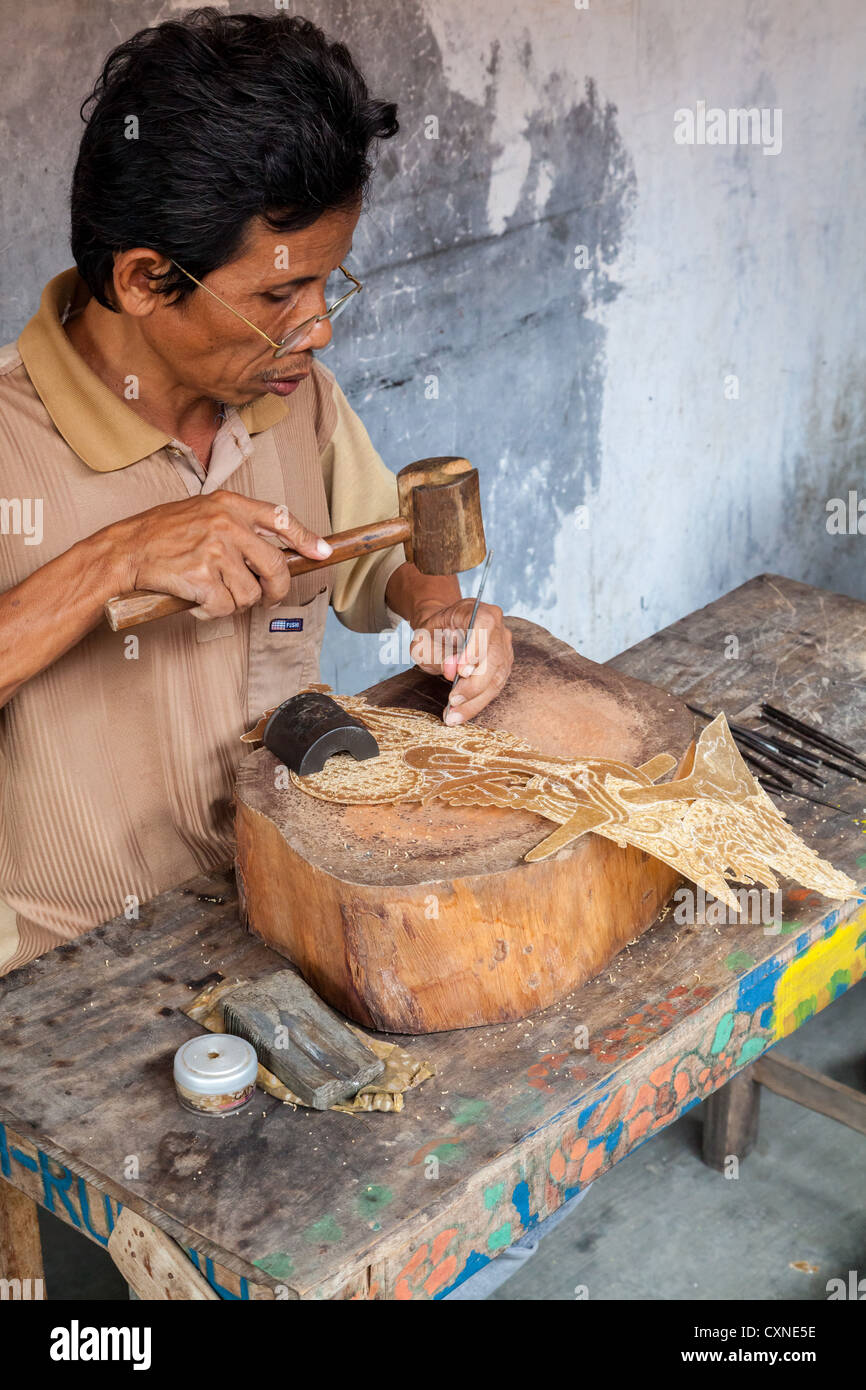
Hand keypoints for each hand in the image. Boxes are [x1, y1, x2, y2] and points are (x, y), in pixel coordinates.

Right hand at [112, 490, 332, 618]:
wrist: (126, 550)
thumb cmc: (163, 534)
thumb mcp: (203, 513)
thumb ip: (238, 526)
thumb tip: (275, 553)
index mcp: (230, 505)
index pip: (281, 519)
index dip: (306, 538)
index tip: (321, 552)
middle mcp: (226, 524)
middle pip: (275, 567)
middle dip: (276, 590)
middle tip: (267, 598)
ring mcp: (214, 550)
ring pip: (250, 594)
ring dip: (235, 603)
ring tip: (212, 593)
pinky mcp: (202, 577)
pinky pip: (225, 608)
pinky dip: (212, 613)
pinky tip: (196, 602)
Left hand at [410, 598, 512, 723]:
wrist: (441, 631)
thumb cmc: (432, 634)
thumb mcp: (423, 642)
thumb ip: (437, 654)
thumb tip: (453, 671)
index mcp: (475, 609)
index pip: (484, 624)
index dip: (476, 648)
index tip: (461, 671)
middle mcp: (496, 626)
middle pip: (494, 656)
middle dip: (474, 683)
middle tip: (453, 700)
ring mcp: (503, 646)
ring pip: (496, 677)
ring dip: (475, 700)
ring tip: (453, 715)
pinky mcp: (503, 665)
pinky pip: (494, 687)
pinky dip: (476, 703)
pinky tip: (460, 713)